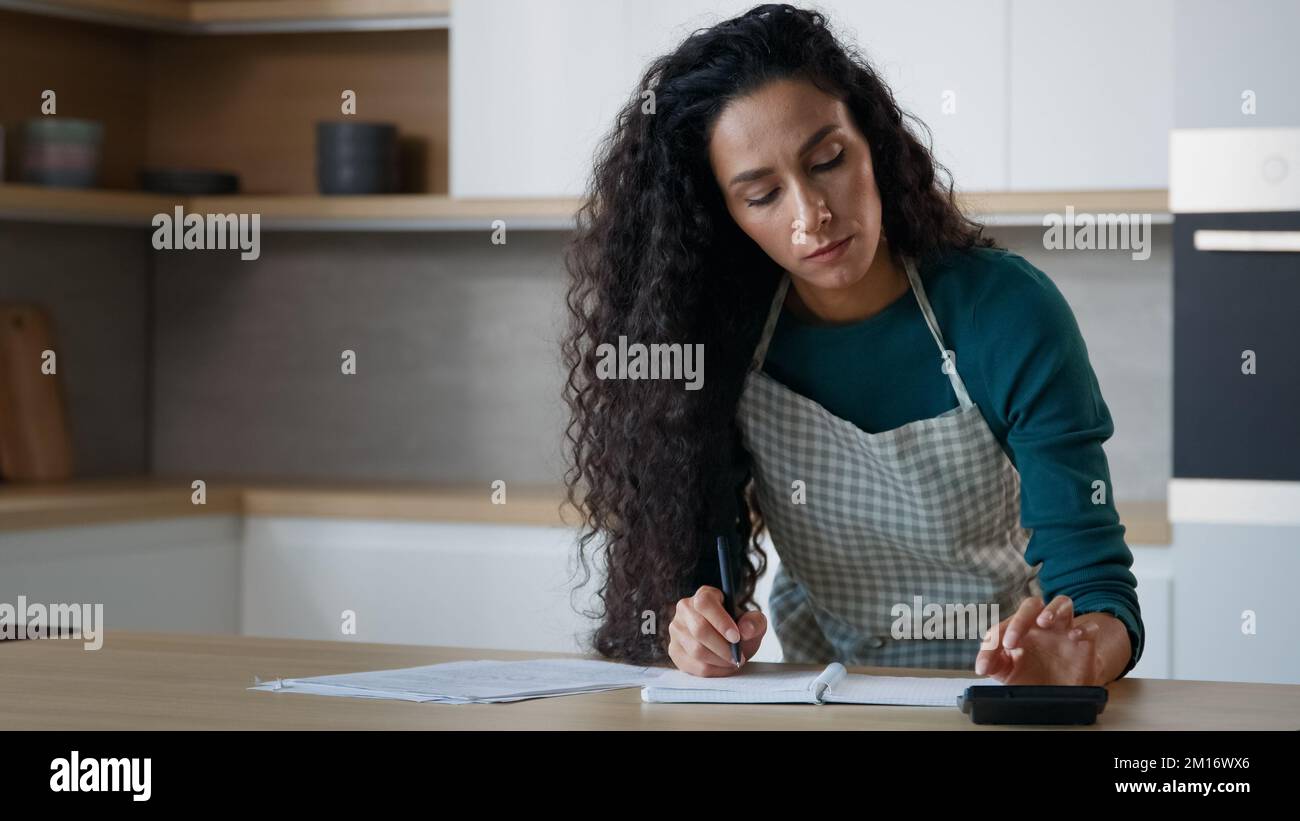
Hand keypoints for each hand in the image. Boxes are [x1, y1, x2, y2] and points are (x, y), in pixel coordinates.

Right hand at [667, 585, 766, 675]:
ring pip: (695, 650)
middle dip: (723, 648)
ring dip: (718, 661)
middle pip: (699, 629)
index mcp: (704, 595)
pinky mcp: (674, 649)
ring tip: (732, 662)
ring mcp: (676, 629)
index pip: (705, 603)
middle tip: (739, 657)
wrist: (727, 642)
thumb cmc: (739, 629)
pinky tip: (722, 668)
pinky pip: (691, 665)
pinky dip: (711, 671)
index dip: (720, 621)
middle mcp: (685, 608)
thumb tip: (746, 630)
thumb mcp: (754, 622)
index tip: (736, 638)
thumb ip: (755, 622)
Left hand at [975, 595, 1107, 684]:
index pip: (1004, 626)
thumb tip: (981, 667)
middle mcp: (1042, 625)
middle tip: (1011, 642)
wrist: (1063, 692)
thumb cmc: (1033, 676)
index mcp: (1020, 630)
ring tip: (1043, 622)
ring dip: (1053, 609)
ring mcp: (1064, 630)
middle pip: (1032, 605)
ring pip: (1062, 602)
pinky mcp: (1085, 642)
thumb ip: (994, 665)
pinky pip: (1089, 627)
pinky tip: (1073, 636)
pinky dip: (1083, 629)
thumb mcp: (1009, 673)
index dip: (992, 644)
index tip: (984, 667)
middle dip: (1020, 619)